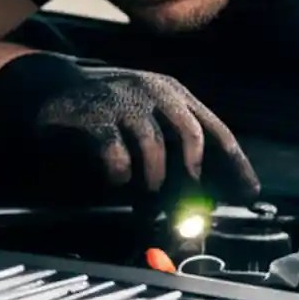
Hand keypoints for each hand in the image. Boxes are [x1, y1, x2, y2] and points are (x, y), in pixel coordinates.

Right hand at [0, 53, 260, 199]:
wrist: (49, 92)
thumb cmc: (107, 115)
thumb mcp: (147, 121)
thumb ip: (177, 149)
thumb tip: (208, 195)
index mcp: (174, 94)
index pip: (215, 130)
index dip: (234, 164)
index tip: (248, 194)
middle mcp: (154, 92)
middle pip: (190, 137)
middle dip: (191, 179)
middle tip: (185, 207)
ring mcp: (122, 102)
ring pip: (154, 150)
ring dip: (152, 182)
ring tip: (144, 196)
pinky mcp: (92, 119)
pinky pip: (117, 158)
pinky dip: (120, 177)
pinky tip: (115, 179)